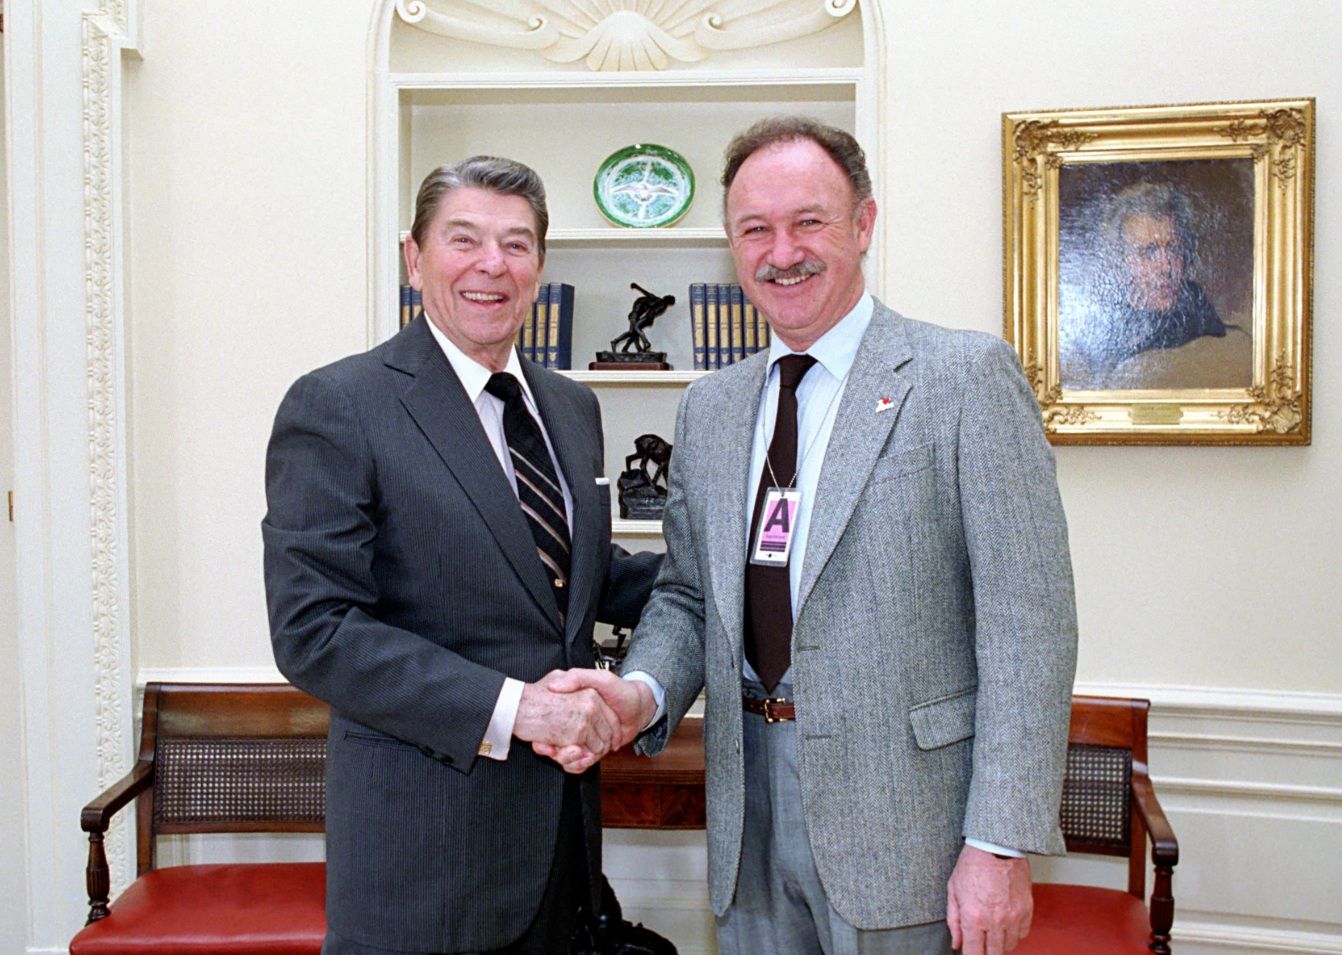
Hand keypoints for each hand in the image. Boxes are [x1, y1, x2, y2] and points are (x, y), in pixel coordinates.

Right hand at [533, 669, 656, 770]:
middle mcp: (575, 723)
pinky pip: (579, 762)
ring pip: (567, 756)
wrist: (640, 706)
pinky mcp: (592, 747)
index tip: (539, 744)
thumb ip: (578, 678)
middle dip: (556, 751)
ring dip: (568, 760)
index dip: (543, 738)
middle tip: (552, 752)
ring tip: (571, 756)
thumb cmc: (620, 690)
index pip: (549, 726)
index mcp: (573, 707)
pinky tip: (586, 759)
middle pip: (557, 744)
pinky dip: (579, 765)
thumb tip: (554, 686)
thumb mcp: (600, 679)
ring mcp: (583, 736)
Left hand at [946, 844, 1032, 954]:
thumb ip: (953, 921)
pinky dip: (1015, 932)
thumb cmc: (972, 865)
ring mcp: (1013, 916)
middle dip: (986, 953)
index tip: (970, 954)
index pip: (974, 954)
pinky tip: (1006, 922)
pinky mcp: (1027, 909)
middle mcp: (995, 921)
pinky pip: (1023, 932)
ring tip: (992, 931)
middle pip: (994, 954)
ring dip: (1000, 943)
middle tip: (981, 945)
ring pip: (1009, 945)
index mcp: (974, 918)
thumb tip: (956, 944)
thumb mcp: (953, 891)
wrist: (996, 845)